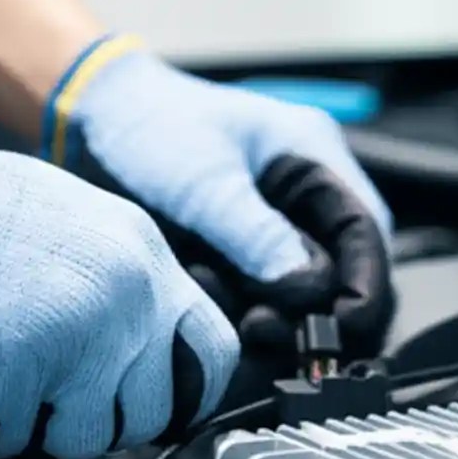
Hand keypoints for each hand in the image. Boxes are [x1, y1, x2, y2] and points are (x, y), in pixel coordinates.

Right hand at [0, 51, 237, 458]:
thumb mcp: (72, 220)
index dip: (186, 393)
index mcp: (141, 254)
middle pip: (153, 413)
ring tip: (7, 380)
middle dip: (107, 420)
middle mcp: (124, 298)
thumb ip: (121, 281)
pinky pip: (21, 443)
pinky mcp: (18, 376)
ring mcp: (76, 338)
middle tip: (60, 399)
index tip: (162, 407)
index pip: (215, 352)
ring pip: (91, 440)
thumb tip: (145, 343)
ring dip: (47, 430)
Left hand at [43, 36, 394, 358]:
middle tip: (265, 332)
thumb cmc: (150, 127)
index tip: (339, 328)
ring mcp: (271, 238)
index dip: (363, 289)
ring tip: (227, 314)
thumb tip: (308, 290)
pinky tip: (200, 298)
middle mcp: (304, 206)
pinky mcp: (239, 265)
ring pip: (299, 303)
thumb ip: (257, 235)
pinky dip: (233, 316)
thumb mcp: (206, 180)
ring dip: (268, 320)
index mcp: (316, 165)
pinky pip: (256, 307)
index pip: (366, 237)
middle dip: (314, 315)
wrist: (91, 126)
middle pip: (342, 279)